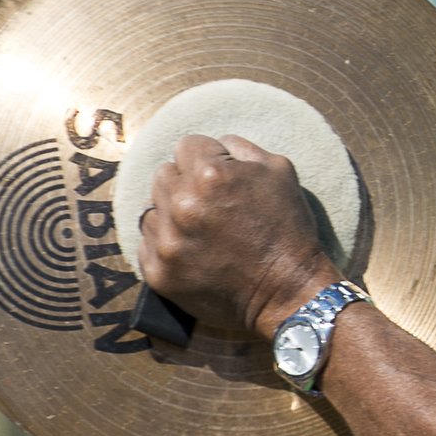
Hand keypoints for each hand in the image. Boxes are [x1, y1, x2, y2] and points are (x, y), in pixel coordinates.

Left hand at [138, 134, 339, 339]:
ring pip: (152, 208)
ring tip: (201, 230)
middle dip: (186, 183)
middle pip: (164, 173)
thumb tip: (216, 143)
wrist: (288, 291)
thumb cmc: (288, 230)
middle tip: (211, 204)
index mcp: (211, 174)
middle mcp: (183, 204)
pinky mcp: (159, 272)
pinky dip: (166, 244)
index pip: (187, 145)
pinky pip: (147, 243)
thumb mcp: (280, 172)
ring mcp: (167, 241)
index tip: (219, 177)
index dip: (207, 158)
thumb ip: (241, 148)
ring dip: (172, 214)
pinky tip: (193, 251)